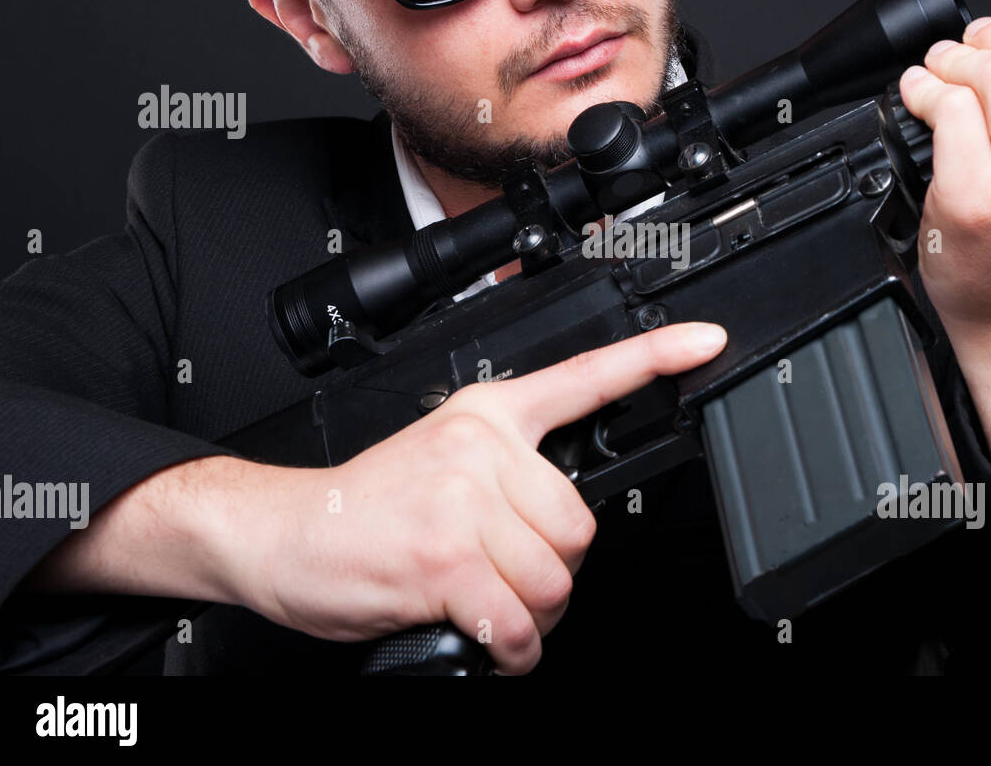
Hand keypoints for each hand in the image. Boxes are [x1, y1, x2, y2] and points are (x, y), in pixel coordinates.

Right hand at [238, 321, 726, 674]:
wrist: (286, 532)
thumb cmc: (368, 507)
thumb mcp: (443, 458)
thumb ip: (509, 470)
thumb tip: (563, 521)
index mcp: (487, 413)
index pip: (584, 377)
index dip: (654, 359)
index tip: (704, 341)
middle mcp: (481, 447)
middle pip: (581, 527)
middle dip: (553, 570)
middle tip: (506, 575)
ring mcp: (464, 501)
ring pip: (556, 580)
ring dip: (532, 613)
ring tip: (485, 600)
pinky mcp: (446, 559)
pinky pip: (520, 621)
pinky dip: (514, 648)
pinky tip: (489, 638)